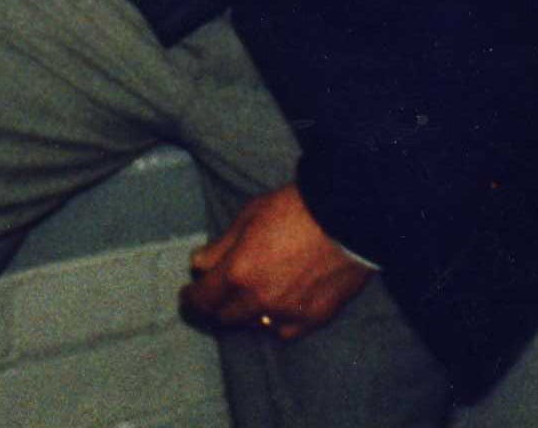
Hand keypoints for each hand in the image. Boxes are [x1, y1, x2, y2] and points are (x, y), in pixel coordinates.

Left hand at [178, 184, 371, 343]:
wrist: (348, 216)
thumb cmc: (296, 208)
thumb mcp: (250, 215)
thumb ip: (221, 245)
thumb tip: (198, 265)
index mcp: (238, 272)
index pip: (203, 299)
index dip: (192, 298)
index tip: (189, 294)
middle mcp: (258, 300)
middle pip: (225, 317)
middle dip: (216, 306)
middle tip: (216, 295)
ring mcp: (286, 313)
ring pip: (253, 325)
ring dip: (244, 314)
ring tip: (246, 299)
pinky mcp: (313, 319)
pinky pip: (283, 330)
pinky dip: (274, 322)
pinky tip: (275, 309)